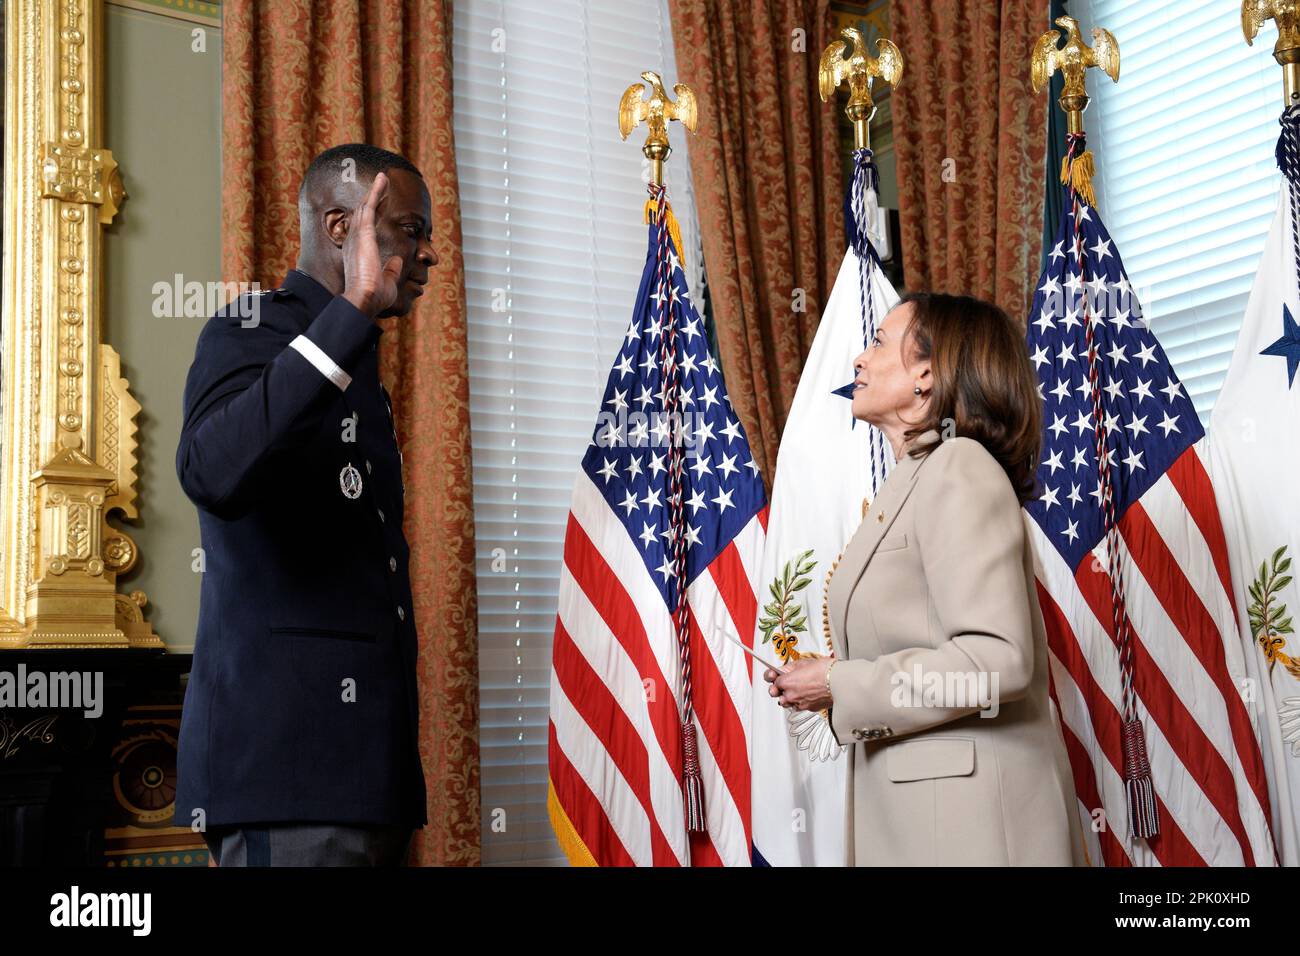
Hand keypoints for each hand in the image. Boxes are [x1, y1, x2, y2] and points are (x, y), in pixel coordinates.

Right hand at [341, 172, 402, 316]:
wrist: (365, 298)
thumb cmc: (374, 295)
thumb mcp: (387, 280)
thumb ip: (391, 269)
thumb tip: (397, 260)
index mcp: (359, 251)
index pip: (365, 228)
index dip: (372, 215)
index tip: (379, 204)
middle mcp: (354, 240)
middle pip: (363, 213)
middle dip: (372, 198)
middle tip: (380, 184)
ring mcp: (357, 235)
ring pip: (365, 205)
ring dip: (375, 191)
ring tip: (383, 178)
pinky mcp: (363, 232)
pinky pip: (369, 205)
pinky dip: (376, 191)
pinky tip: (382, 180)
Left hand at [765, 657, 833, 711]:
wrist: (839, 681)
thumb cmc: (826, 671)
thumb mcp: (803, 662)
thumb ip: (790, 668)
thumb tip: (784, 670)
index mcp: (787, 682)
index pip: (774, 681)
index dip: (776, 677)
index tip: (777, 676)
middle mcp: (791, 695)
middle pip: (778, 695)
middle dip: (780, 690)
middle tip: (785, 684)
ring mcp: (800, 703)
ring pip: (787, 703)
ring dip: (789, 697)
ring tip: (797, 690)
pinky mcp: (809, 708)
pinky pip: (799, 706)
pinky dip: (800, 702)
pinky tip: (806, 694)